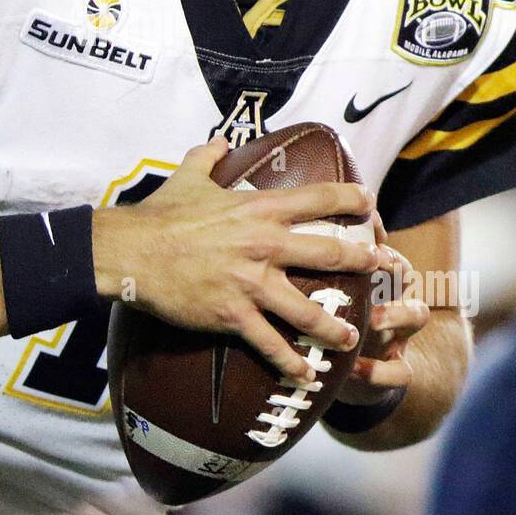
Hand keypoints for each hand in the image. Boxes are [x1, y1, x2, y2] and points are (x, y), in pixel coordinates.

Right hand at [93, 135, 398, 383]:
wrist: (131, 252)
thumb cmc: (161, 213)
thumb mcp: (188, 176)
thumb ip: (209, 155)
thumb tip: (220, 139)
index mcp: (259, 208)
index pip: (319, 197)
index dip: (352, 200)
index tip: (371, 205)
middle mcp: (264, 244)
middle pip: (330, 253)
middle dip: (364, 262)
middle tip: (384, 268)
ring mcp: (251, 283)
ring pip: (308, 310)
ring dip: (335, 326)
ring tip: (351, 337)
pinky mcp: (232, 315)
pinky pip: (270, 344)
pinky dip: (291, 363)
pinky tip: (307, 375)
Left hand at [335, 247, 428, 403]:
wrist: (350, 373)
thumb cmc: (332, 321)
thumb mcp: (327, 292)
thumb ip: (321, 266)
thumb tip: (311, 225)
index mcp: (376, 280)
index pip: (385, 247)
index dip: (378, 241)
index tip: (364, 237)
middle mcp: (394, 300)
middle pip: (407, 274)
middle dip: (394, 267)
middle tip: (373, 264)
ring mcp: (399, 335)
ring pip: (419, 314)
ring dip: (395, 313)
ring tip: (371, 318)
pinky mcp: (397, 370)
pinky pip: (402, 371)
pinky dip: (379, 370)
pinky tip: (355, 367)